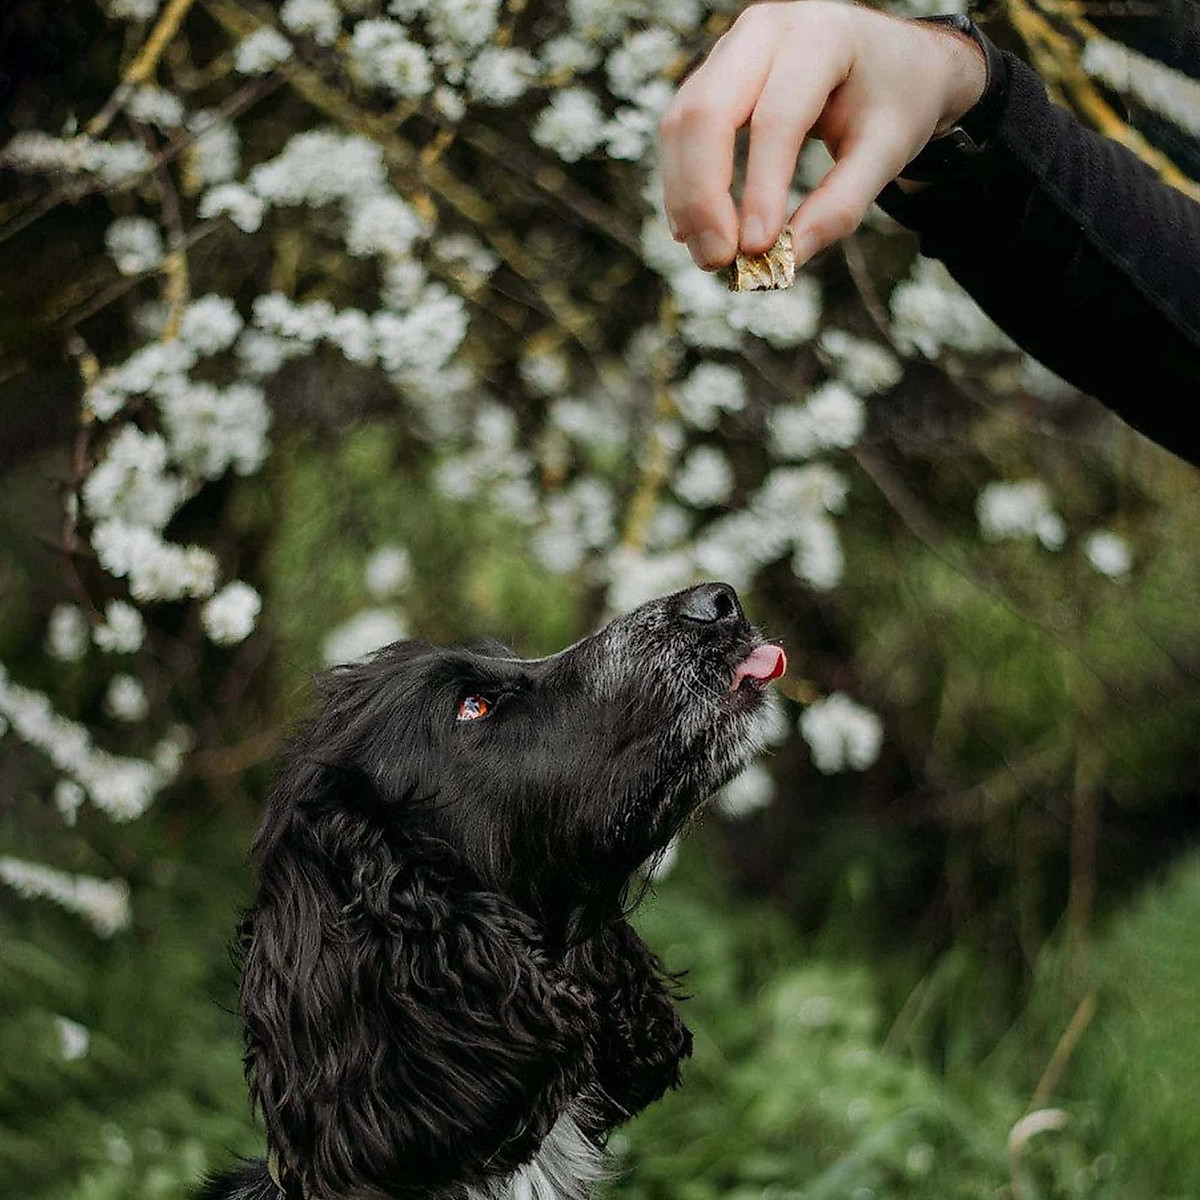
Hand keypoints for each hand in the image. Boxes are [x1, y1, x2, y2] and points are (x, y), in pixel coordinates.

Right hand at [659, 1, 986, 269]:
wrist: (889, 58)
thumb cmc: (893, 99)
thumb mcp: (888, 150)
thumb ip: (843, 203)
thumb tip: (791, 258)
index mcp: (820, 36)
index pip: (776, 117)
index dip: (760, 187)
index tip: (756, 248)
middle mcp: (764, 31)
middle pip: (707, 112)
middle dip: (703, 195)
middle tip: (718, 260)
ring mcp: (729, 50)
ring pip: (682, 123)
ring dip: (685, 197)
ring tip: (710, 255)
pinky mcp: (711, 77)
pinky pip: (681, 131)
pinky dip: (683, 185)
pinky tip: (695, 229)